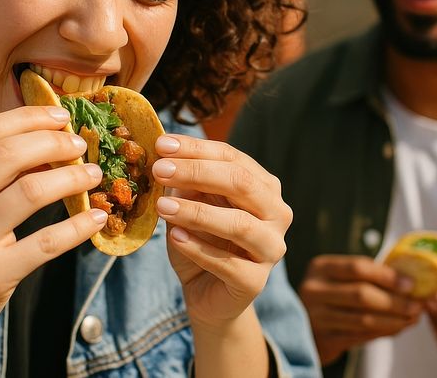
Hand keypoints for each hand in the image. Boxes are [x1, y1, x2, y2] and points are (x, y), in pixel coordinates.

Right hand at [0, 106, 107, 376]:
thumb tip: (45, 139)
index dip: (28, 117)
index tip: (61, 115)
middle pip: (8, 154)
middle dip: (53, 142)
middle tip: (80, 144)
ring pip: (31, 192)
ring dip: (71, 178)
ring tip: (92, 175)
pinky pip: (47, 241)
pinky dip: (78, 225)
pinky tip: (96, 217)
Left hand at [150, 134, 291, 327]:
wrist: (207, 293)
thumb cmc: (200, 240)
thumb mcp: (189, 205)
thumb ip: (185, 183)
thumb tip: (164, 157)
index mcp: (263, 186)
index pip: (232, 158)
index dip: (196, 149)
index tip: (161, 144)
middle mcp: (277, 213)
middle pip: (241, 183)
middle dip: (197, 173)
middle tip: (160, 170)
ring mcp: (271, 248)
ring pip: (239, 224)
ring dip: (197, 212)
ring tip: (162, 207)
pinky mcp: (256, 282)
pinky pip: (228, 263)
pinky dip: (199, 248)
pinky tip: (175, 237)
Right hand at [298, 254, 421, 365]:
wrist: (303, 327)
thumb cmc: (330, 297)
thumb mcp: (337, 279)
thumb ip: (365, 276)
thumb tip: (408, 282)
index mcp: (320, 267)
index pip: (358, 267)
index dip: (388, 275)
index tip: (412, 284)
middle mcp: (314, 289)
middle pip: (362, 294)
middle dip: (395, 301)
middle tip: (418, 306)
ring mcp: (316, 316)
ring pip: (364, 319)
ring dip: (394, 320)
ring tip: (412, 319)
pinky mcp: (324, 339)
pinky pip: (361, 337)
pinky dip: (383, 333)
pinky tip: (397, 329)